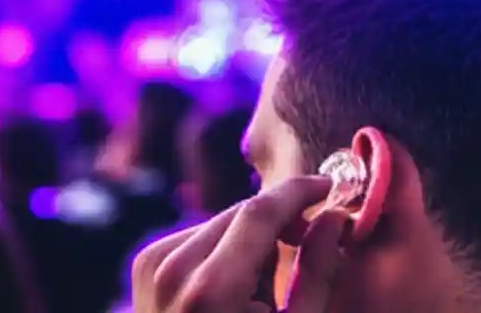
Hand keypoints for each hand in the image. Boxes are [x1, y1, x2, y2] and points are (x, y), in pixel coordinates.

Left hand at [132, 176, 348, 312]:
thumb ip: (318, 275)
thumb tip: (334, 219)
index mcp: (210, 288)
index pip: (262, 209)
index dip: (302, 192)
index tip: (334, 188)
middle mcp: (173, 267)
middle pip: (242, 212)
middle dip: (281, 221)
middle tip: (311, 242)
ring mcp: (153, 265)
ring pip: (222, 222)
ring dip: (251, 239)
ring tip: (264, 289)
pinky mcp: (145, 267)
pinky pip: (198, 238)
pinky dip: (224, 252)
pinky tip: (234, 291)